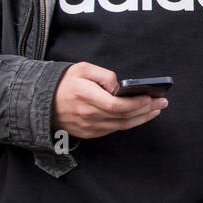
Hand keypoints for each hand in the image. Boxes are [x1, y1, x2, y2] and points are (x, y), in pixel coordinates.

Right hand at [51, 62, 168, 139]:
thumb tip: (120, 87)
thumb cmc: (65, 82)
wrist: (40, 101)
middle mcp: (86, 114)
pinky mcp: (88, 133)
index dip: (135, 103)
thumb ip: (104, 75)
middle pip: (123, 117)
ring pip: (121, 125)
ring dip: (142, 118)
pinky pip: (113, 130)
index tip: (150, 97)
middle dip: (146, 109)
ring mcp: (87, 127)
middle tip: (162, 102)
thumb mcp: (83, 68)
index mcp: (84, 96)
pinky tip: (140, 116)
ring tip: (156, 109)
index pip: (115, 105)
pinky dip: (129, 123)